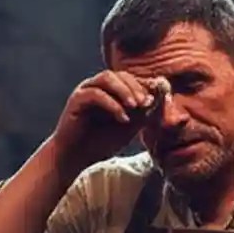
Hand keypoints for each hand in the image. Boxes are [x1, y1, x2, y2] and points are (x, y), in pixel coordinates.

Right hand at [50, 70, 164, 173]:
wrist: (76, 157)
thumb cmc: (101, 143)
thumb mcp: (129, 129)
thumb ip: (143, 114)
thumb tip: (157, 98)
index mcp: (109, 91)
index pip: (129, 78)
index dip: (144, 85)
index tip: (156, 98)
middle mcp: (96, 86)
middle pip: (119, 74)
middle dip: (135, 87)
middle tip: (146, 102)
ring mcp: (85, 91)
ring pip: (106, 78)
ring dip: (124, 90)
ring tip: (136, 106)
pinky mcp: (76, 100)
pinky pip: (95, 94)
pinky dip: (112, 104)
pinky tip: (123, 118)